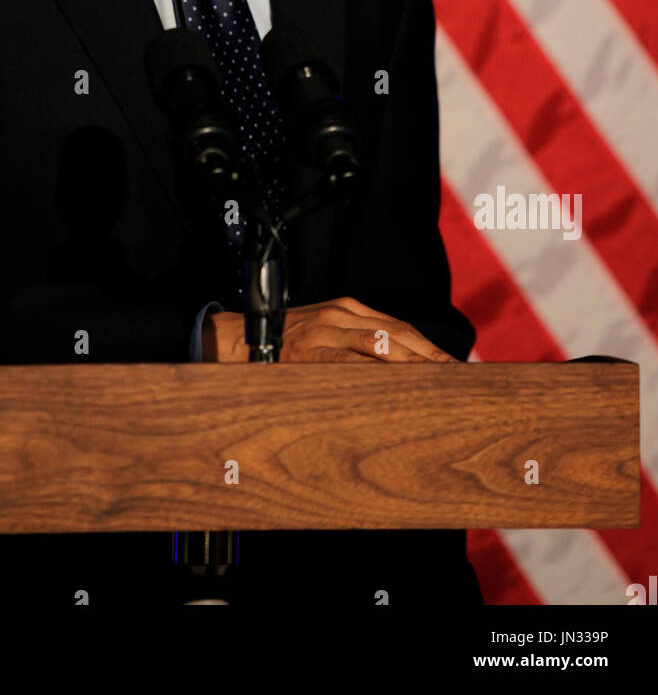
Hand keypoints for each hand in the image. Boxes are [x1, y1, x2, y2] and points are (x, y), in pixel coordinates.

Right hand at [201, 296, 457, 363]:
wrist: (239, 340)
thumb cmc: (284, 344)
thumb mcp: (322, 333)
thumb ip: (353, 344)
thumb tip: (392, 369)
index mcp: (347, 308)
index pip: (398, 327)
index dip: (426, 346)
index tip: (451, 366)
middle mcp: (341, 314)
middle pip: (397, 334)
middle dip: (428, 355)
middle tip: (456, 377)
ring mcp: (327, 330)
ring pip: (381, 345)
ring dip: (412, 363)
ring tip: (437, 382)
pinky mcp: (312, 349)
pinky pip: (352, 361)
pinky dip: (377, 372)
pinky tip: (396, 386)